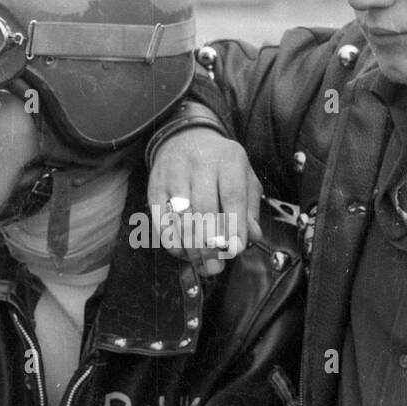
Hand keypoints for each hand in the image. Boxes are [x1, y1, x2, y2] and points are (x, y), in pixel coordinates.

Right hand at [147, 129, 262, 274]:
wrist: (185, 139)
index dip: (234, 226)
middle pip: (204, 209)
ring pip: (181, 217)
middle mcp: (200, 163)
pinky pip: (161, 220)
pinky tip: (183, 252)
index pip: (232, 195)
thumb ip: (250, 207)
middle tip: (217, 266)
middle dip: (211, 243)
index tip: (236, 250)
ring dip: (192, 248)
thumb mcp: (244, 177)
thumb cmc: (219, 164)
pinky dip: (172, 242)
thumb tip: (252, 236)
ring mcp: (174, 174)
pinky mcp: (155, 186)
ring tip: (203, 265)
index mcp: (229, 159)